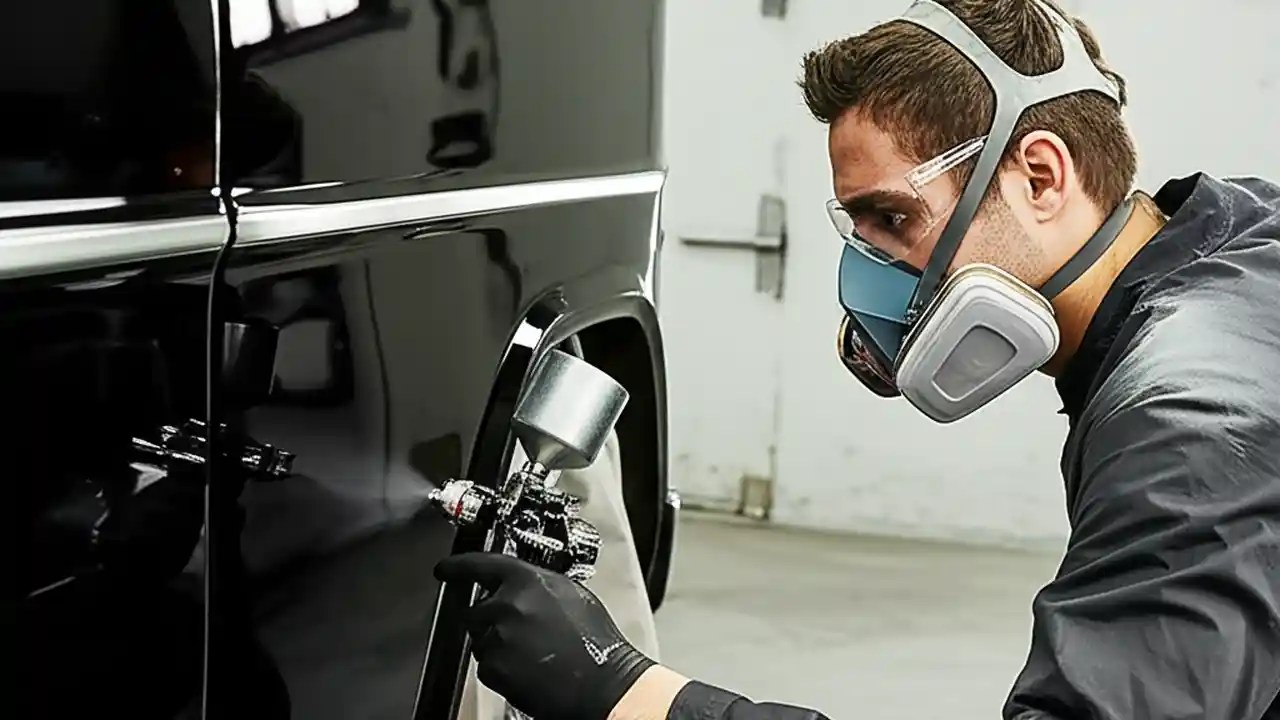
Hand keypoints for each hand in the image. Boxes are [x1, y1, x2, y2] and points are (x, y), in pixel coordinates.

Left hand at [435, 552, 655, 719]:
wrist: (601, 684)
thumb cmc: (594, 643)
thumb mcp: (571, 595)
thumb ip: (538, 585)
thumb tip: (521, 586)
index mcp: (527, 581)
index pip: (479, 565)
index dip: (457, 566)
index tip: (444, 569)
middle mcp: (507, 606)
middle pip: (476, 609)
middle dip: (490, 618)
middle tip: (518, 631)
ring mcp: (498, 639)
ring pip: (481, 639)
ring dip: (497, 643)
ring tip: (532, 652)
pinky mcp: (493, 669)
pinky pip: (486, 665)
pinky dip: (502, 667)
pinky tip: (528, 668)